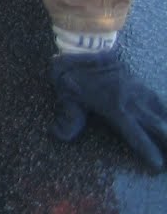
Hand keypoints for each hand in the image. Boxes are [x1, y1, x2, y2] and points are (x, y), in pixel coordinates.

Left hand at [50, 49, 166, 170]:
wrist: (86, 48)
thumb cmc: (74, 74)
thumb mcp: (66, 96)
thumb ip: (68, 118)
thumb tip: (57, 135)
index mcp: (115, 108)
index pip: (135, 134)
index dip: (147, 150)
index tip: (158, 165)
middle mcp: (133, 102)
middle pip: (157, 126)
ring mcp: (140, 93)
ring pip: (163, 114)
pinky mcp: (142, 86)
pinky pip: (160, 102)